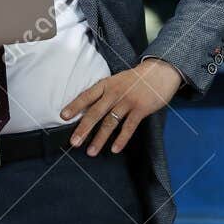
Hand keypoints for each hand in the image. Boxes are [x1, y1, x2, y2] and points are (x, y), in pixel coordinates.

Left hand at [60, 59, 182, 155]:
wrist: (160, 72)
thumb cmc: (135, 79)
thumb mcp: (116, 80)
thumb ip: (104, 93)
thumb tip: (87, 109)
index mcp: (106, 84)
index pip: (87, 96)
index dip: (75, 106)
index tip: (63, 116)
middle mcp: (115, 92)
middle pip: (95, 112)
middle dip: (83, 128)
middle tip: (74, 142)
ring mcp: (128, 101)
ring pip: (110, 122)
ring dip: (100, 138)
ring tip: (91, 151)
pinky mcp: (141, 109)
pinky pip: (129, 127)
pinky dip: (121, 139)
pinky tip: (114, 149)